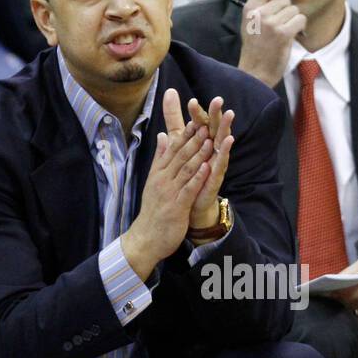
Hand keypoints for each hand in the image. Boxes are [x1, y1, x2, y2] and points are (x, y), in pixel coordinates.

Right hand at [122, 88, 213, 277]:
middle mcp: (163, 179)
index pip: (172, 148)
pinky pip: (189, 189)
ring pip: (186, 169)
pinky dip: (198, 177)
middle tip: (207, 123)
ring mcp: (169, 192)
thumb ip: (160, 158)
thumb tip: (163, 136)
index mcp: (159, 172)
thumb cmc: (153, 210)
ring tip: (211, 139)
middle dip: (194, 139)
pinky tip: (208, 167)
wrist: (146, 237)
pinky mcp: (177, 206)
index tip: (196, 119)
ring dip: (199, 154)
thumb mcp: (154, 180)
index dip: (185, 134)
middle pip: (180, 155)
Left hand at [185, 95, 234, 228]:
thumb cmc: (187, 169)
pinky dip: (224, 151)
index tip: (190, 102)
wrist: (189, 202)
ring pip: (221, 141)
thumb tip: (169, 92)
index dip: (195, 113)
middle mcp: (210, 148)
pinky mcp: (216, 175)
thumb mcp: (178, 141)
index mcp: (201, 140)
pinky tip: (229, 140)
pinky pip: (221, 161)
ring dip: (226, 128)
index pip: (199, 123)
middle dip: (215, 114)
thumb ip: (174, 119)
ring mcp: (215, 161)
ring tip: (230, 114)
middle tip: (218, 100)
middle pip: (213, 127)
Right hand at [236, 0, 306, 88]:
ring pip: (294, 10)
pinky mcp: (283, 34)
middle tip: (279, 27)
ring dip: (293, 21)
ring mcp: (271, 23)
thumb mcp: (250, 23)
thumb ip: (262, 6)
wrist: (254, 74)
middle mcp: (259, 13)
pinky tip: (291, 36)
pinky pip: (300, 20)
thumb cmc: (255, 49)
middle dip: (286, 11)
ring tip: (282, 34)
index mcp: (250, 8)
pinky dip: (300, 28)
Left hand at [330, 257, 357, 318]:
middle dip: (338, 298)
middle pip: (350, 303)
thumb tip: (334, 279)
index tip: (324, 289)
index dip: (337, 292)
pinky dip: (355, 307)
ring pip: (355, 310)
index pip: (350, 293)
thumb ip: (351, 271)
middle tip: (325, 293)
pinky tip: (348, 301)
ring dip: (345, 304)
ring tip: (335, 296)